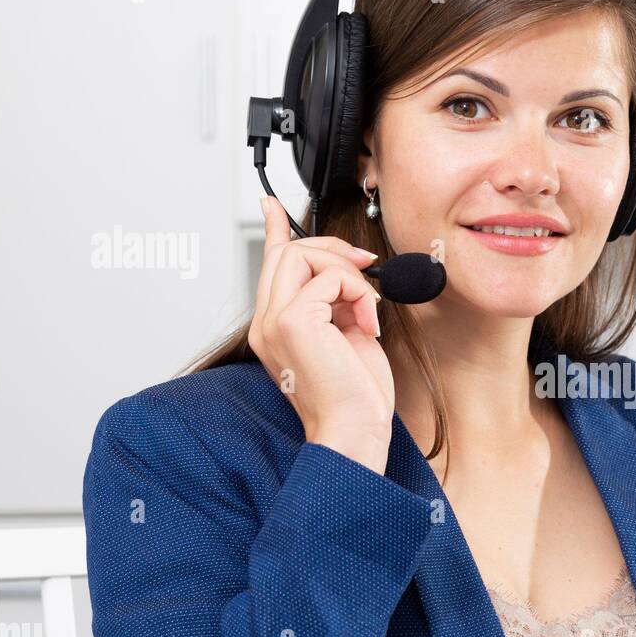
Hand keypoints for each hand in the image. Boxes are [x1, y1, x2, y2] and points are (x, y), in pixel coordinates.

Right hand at [248, 194, 396, 469]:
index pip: (271, 266)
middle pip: (290, 252)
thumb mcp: (347, 336)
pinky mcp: (294, 321)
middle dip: (334, 251)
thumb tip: (349, 269)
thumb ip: (336, 302)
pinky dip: (359, 294)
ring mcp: (276, 321)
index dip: (275, 230)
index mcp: (276, 327)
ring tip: (366, 311)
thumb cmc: (355, 396)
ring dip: (348, 274)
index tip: (272, 205)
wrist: (354, 431)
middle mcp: (267, 323)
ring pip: (305, 257)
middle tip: (367, 272)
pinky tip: (367, 325)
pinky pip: (330, 278)